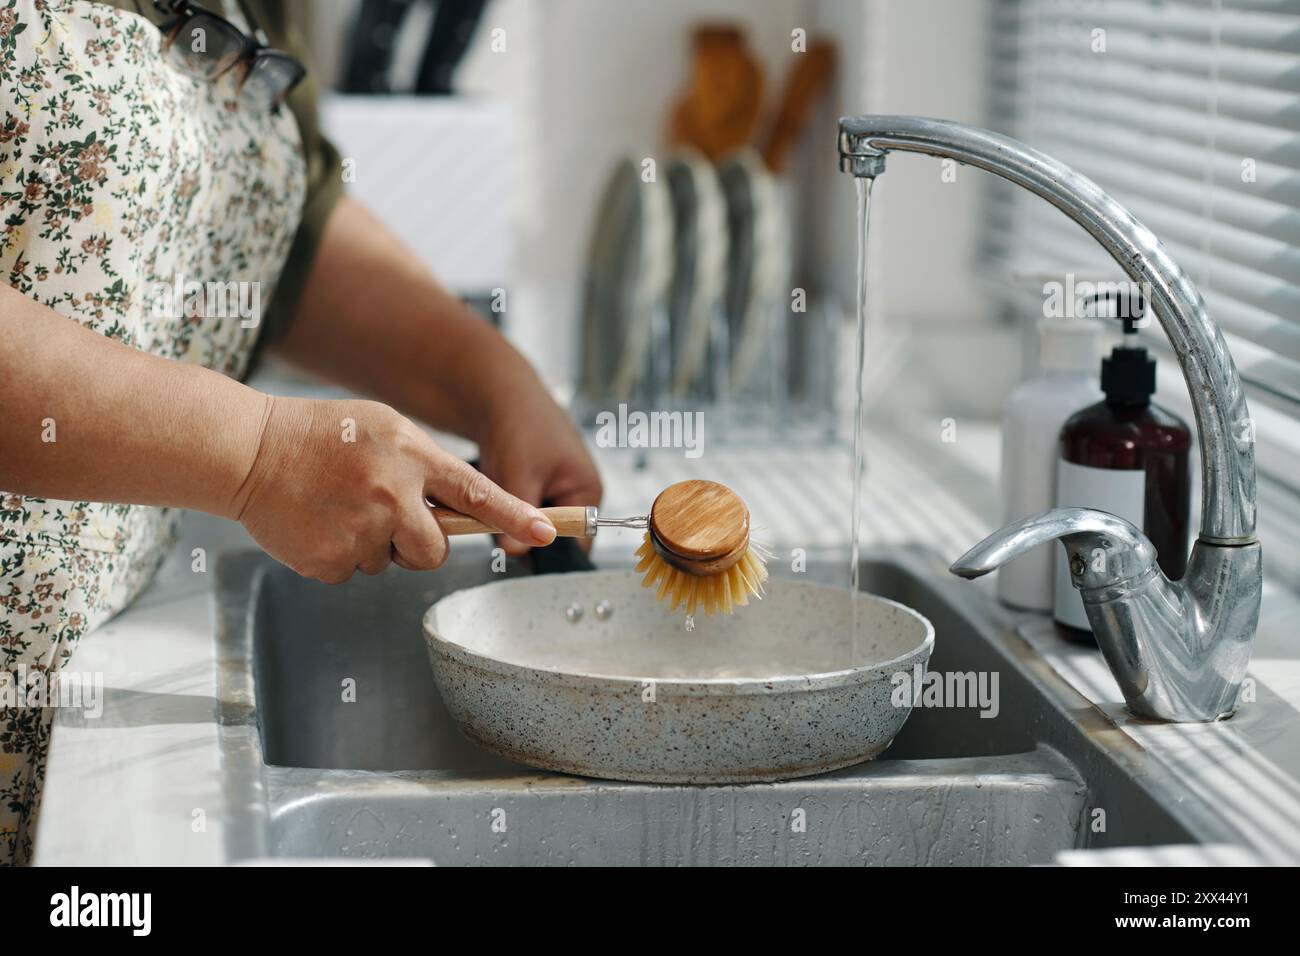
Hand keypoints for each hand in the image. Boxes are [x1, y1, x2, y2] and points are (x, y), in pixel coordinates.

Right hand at [234, 397, 556, 581]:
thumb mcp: (386, 430)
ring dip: (371, 545)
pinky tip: (317, 524)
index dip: (515, 516)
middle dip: (416, 542)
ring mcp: (362, 529)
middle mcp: (393, 494)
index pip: (477, 492)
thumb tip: (459, 510)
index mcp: (412, 456)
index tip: (549, 532)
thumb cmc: (321, 436)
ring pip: (390, 563)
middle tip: (381, 513)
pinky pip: (352, 573)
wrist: (247, 451)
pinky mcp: (331, 560)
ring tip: (338, 507)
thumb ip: (425, 466)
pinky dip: (337, 556)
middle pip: (434, 549)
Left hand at [476, 383, 602, 554]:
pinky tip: (494, 492)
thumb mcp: (519, 477)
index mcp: (588, 492)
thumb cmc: (520, 423)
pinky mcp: (534, 486)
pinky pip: (520, 511)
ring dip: (511, 518)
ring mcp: (554, 489)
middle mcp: (576, 494)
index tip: (519, 551)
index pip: (577, 544)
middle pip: (552, 536)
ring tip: (496, 499)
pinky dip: (504, 507)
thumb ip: (519, 520)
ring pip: (531, 525)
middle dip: (524, 533)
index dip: (548, 551)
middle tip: (499, 523)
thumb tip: (516, 555)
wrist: (496, 392)